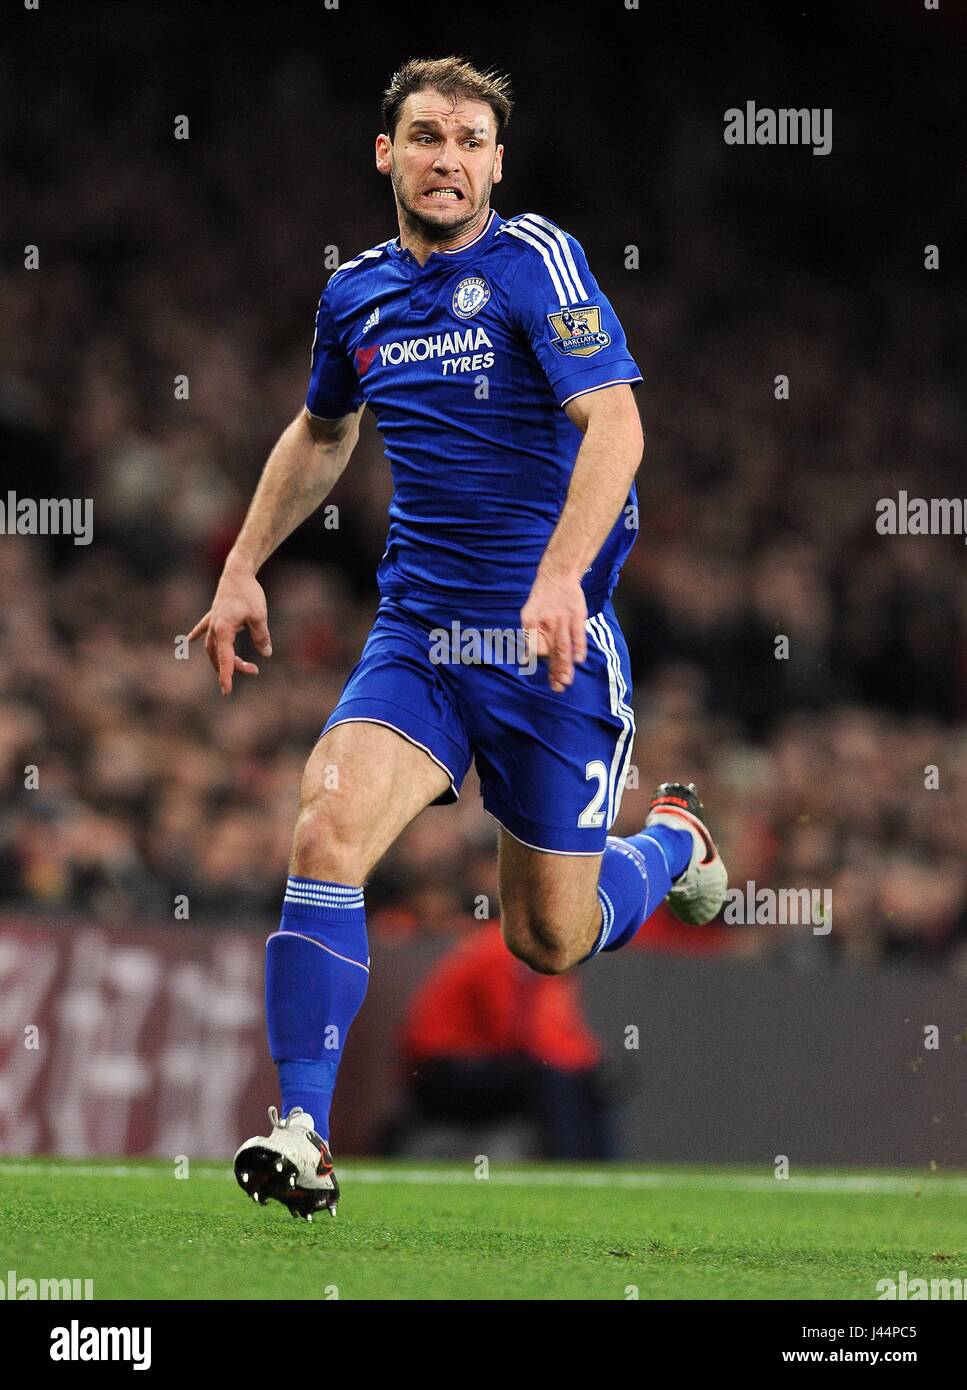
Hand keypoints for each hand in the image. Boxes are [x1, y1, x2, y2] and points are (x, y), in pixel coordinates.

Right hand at [188, 560, 272, 694]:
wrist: (238, 572)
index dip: (226, 676)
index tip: (226, 691)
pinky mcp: (214, 614)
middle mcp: (214, 628)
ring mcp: (212, 621)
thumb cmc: (249, 593)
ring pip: (212, 647)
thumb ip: (261, 636)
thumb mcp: (259, 616)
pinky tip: (188, 640)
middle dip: (232, 668)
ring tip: (242, 665)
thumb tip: (266, 653)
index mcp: (224, 630)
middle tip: (253, 670)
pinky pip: (203, 628)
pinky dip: (197, 634)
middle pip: (218, 656)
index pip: (224, 659)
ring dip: (222, 658)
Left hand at [521, 566, 587, 692]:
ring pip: (563, 647)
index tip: (546, 674)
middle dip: (554, 672)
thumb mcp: (528, 616)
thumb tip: (526, 661)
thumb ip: (529, 638)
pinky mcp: (577, 615)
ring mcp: (562, 619)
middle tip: (557, 688)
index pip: (533, 648)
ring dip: (565, 665)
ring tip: (566, 681)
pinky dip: (579, 647)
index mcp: (531, 624)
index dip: (537, 660)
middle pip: (550, 652)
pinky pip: (578, 634)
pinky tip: (579, 660)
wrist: (557, 576)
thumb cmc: (542, 601)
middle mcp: (546, 623)